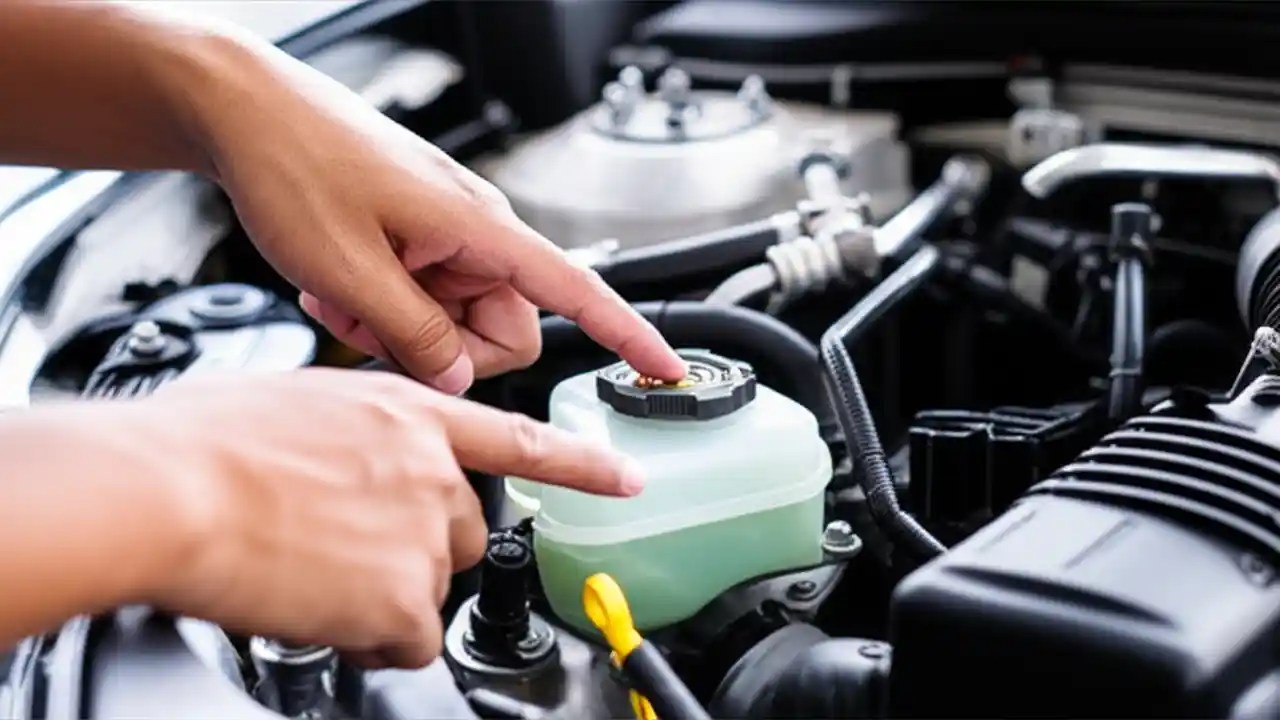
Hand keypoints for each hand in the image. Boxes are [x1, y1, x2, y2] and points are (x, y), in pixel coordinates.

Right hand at [132, 369, 642, 667]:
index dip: (582, 464)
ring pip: (430, 589)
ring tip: (316, 579)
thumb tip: (352, 461)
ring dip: (386, 596)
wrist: (170, 490)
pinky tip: (325, 614)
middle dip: (416, 549)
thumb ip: (357, 434)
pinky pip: (411, 639)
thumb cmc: (207, 443)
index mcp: (410, 416)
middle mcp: (432, 472)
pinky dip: (376, 640)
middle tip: (348, 552)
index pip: (520, 441)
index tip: (626, 478)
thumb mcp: (301, 403)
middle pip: (464, 532)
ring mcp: (424, 534)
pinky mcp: (404, 597)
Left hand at [182, 34, 684, 392]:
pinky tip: (337, 284)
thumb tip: (457, 378)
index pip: (578, 290)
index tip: (664, 369)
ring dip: (400, 329)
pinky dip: (382, 307)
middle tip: (377, 330)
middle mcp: (475, 233)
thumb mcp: (348, 270)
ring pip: (455, 322)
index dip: (627, 334)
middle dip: (443, 352)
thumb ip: (413, 336)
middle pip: (502, 332)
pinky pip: (424, 299)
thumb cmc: (295, 162)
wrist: (248, 111)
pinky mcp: (419, 240)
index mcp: (480, 229)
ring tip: (341, 295)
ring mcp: (446, 237)